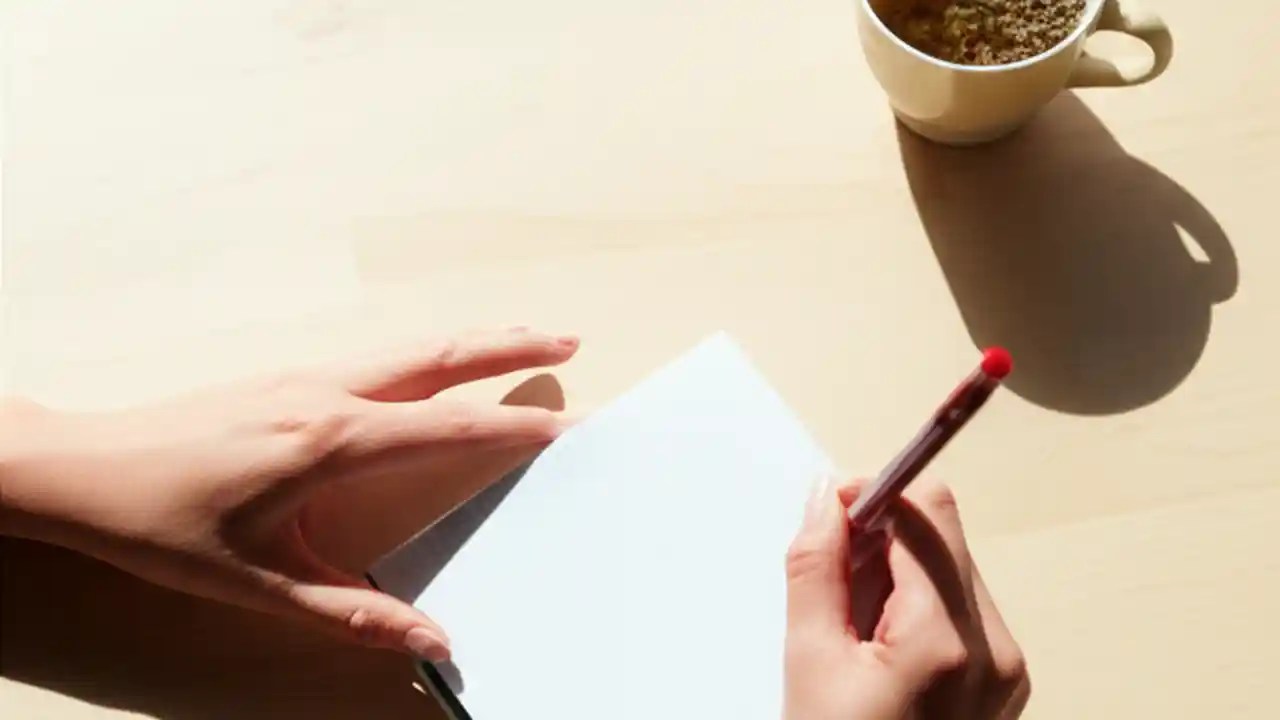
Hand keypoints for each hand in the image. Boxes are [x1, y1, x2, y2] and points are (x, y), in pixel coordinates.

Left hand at [0, 328, 578, 661]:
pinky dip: (429, 349)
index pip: (446, 425)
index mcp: (330, 441)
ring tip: (523, 337)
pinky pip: (378, 353)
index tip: (567, 421)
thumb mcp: (261, 583)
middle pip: (439, 357)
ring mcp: (305, 375)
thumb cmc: (163, 525)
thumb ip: (353, 612)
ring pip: (409, 346)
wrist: (82, 469)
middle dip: (510, 346)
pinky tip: (437, 362)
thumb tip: (430, 642)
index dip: (514, 424)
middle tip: (570, 340)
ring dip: (472, 339)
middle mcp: (326, 394)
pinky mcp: (285, 375)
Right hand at [784, 478, 1028, 719]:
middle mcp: (995, 650)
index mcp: (946, 641)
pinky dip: (918, 607)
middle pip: (942, 538)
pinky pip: (963, 610)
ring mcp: (1008, 670)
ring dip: (897, 574)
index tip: (834, 513)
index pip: (928, 514)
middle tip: (832, 582)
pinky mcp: (1006, 684)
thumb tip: (825, 496)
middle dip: (882, 540)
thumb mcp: (808, 659)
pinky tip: (881, 648)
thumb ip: (815, 565)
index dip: (876, 497)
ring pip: (951, 570)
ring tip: (854, 629)